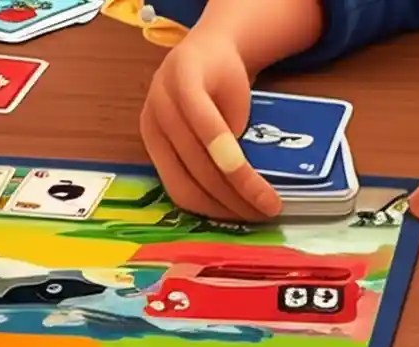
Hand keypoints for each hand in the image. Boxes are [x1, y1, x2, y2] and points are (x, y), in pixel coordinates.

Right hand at [142, 31, 281, 220]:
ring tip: (251, 214)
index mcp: (184, 76)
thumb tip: (242, 172)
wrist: (193, 60)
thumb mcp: (238, 84)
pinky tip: (226, 209)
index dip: (229, 159)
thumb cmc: (222, 72)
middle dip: (235, 192)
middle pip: (196, 162)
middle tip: (269, 210)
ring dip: (219, 207)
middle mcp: (159, 105)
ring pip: (182, 184)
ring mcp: (150, 130)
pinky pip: (173, 187)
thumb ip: (236, 119)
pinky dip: (203, 204)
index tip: (258, 188)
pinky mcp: (149, 151)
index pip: (206, 124)